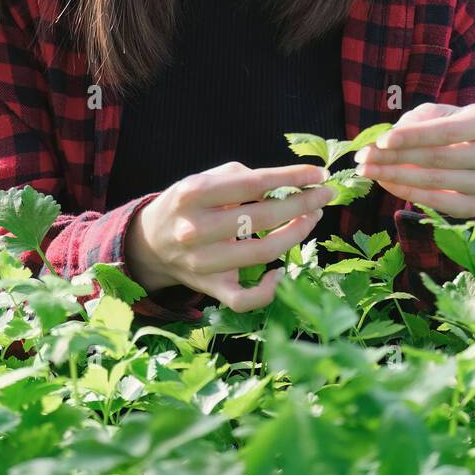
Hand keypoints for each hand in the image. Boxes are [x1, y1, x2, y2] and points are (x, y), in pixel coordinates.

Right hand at [124, 161, 335, 311]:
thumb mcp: (204, 179)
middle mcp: (195, 228)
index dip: (291, 178)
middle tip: (324, 195)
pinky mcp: (209, 288)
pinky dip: (268, 290)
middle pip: (261, 217)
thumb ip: (242, 178)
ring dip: (296, 235)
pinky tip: (282, 271)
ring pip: (261, 254)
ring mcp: (202, 263)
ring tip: (312, 218)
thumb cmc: (188, 204)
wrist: (151, 242)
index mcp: (193, 193)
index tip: (318, 174)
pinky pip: (244, 299)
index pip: (253, 183)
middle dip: (302, 204)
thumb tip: (289, 185)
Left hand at [354, 101, 474, 219]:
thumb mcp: (431, 115)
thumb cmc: (445, 126)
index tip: (381, 141)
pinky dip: (407, 193)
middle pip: (439, 158)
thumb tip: (383, 142)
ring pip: (436, 181)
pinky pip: (437, 203)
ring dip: (395, 176)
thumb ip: (411, 123)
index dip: (412, 136)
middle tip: (364, 157)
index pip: (447, 131)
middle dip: (396, 158)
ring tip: (367, 170)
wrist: (468, 152)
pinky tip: (385, 182)